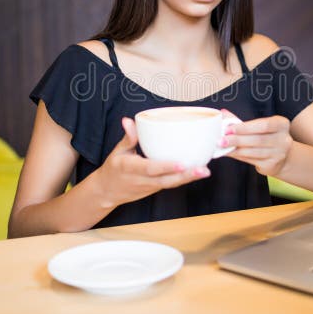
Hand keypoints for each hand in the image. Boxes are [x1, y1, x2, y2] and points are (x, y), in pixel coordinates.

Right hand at [92, 117, 210, 207]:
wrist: (107, 192)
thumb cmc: (113, 169)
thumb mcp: (117, 152)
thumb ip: (128, 137)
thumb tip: (129, 120)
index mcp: (130, 169)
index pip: (150, 169)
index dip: (166, 167)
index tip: (182, 163)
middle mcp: (142, 180)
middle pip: (166, 180)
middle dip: (186, 176)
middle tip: (204, 170)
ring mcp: (150, 187)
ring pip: (171, 184)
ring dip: (189, 178)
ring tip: (205, 171)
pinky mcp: (156, 189)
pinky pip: (171, 184)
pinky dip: (184, 179)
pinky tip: (198, 171)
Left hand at [220, 112, 292, 175]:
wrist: (282, 157)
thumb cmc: (266, 136)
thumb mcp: (258, 126)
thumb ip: (241, 121)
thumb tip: (223, 113)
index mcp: (281, 124)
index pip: (264, 125)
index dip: (245, 127)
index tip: (229, 129)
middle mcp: (283, 139)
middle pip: (258, 139)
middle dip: (237, 139)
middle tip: (221, 140)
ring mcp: (279, 154)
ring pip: (253, 151)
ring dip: (235, 149)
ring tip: (222, 147)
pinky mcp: (272, 165)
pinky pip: (251, 160)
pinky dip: (238, 156)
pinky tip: (229, 153)